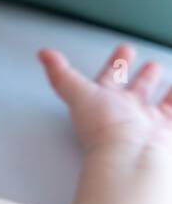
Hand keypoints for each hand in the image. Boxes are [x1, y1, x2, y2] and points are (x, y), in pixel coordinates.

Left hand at [39, 44, 171, 153]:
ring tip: (163, 73)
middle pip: (133, 90)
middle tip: (148, 64)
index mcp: (103, 102)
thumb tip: (43, 54)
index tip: (124, 49)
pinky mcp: (164, 130)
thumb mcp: (79, 92)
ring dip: (159, 87)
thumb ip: (61, 74)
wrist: (131, 154)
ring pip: (156, 101)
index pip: (108, 78)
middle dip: (140, 75)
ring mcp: (146, 121)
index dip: (115, 63)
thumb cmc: (104, 127)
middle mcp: (125, 112)